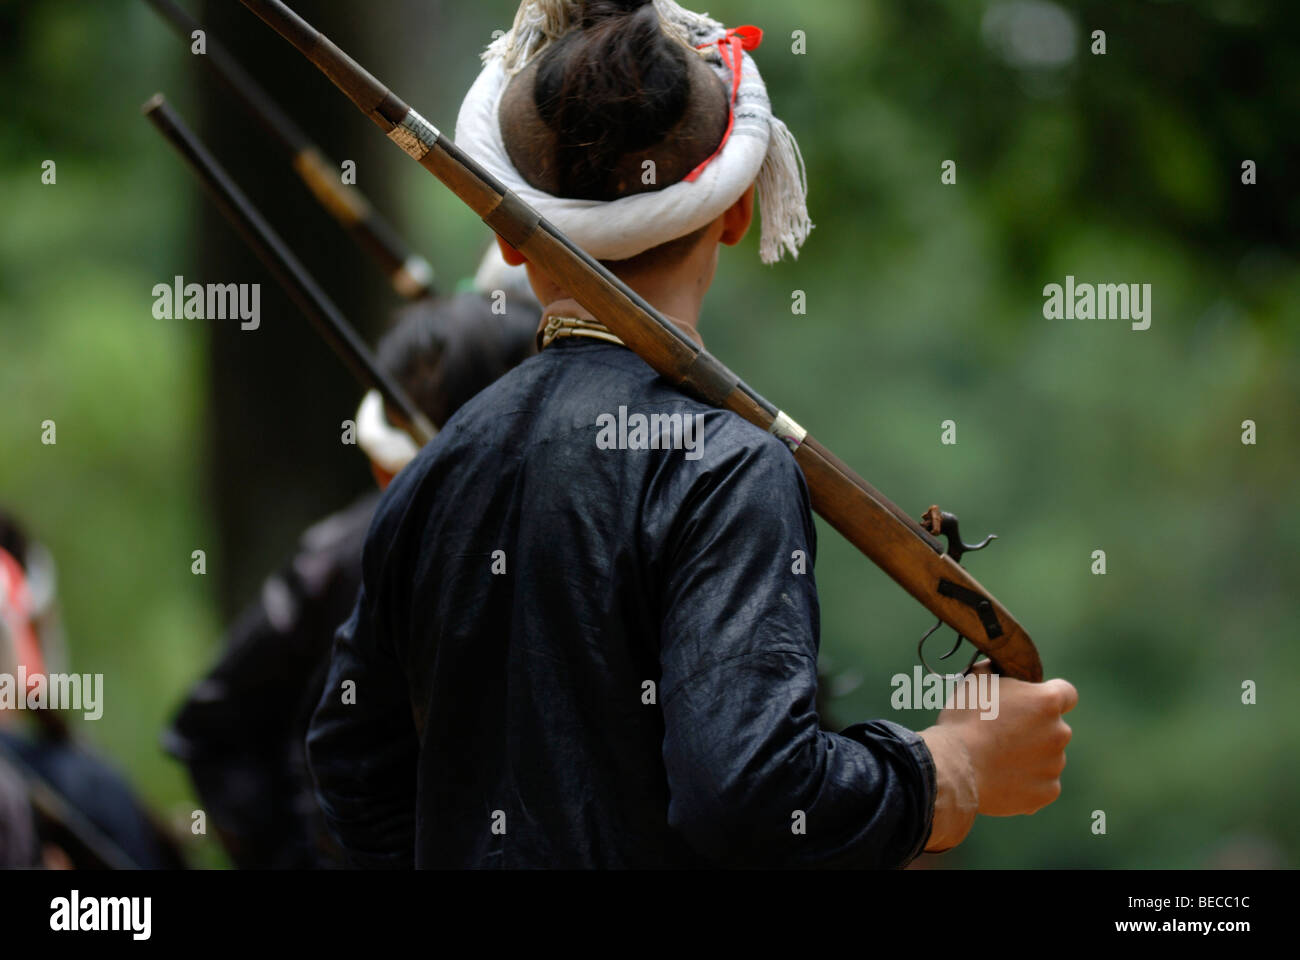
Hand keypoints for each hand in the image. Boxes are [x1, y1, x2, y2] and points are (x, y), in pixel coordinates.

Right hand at [920, 662, 1076, 849]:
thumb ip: (998, 670)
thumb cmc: (964, 719)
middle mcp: (1060, 732)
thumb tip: (1001, 668)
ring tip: (996, 758)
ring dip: (1029, 755)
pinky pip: (1041, 783)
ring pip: (1047, 756)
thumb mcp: (976, 680)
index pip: (1066, 693)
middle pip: (1054, 728)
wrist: (954, 766)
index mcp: (1047, 701)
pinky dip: (1026, 781)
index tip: (1030, 704)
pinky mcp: (1047, 792)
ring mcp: (1055, 765)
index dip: (1048, 696)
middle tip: (1002, 733)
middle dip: (1035, 729)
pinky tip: (1001, 777)